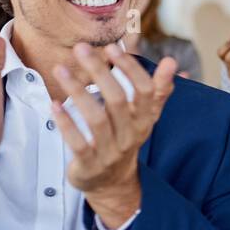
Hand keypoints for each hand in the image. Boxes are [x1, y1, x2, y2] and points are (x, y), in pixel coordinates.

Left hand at [50, 43, 177, 228]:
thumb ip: (158, 89)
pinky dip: (66, 123)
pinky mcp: (89, 165)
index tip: (113, 48)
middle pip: (118, 100)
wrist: (112, 182)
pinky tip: (54, 104)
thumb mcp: (145, 116)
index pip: (145, 91)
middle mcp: (130, 135)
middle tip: (81, 48)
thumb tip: (174, 63)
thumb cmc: (126, 137)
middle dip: (99, 72)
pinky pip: (78, 143)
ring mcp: (110, 152)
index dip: (130, 69)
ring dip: (77, 92)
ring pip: (96, 119)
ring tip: (60, 70)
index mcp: (145, 120)